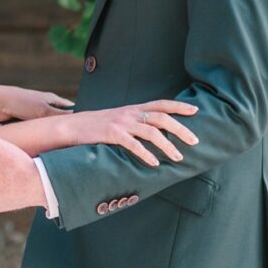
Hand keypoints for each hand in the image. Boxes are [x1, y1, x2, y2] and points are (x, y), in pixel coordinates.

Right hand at [61, 99, 198, 167]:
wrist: (72, 127)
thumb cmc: (98, 127)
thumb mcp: (120, 119)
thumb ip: (136, 122)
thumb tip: (156, 130)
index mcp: (134, 108)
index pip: (162, 103)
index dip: (180, 106)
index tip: (196, 110)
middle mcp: (130, 113)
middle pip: (162, 118)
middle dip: (181, 129)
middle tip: (195, 141)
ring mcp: (121, 123)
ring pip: (152, 132)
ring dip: (168, 146)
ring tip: (178, 158)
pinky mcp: (112, 134)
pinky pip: (133, 145)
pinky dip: (146, 154)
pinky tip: (154, 164)